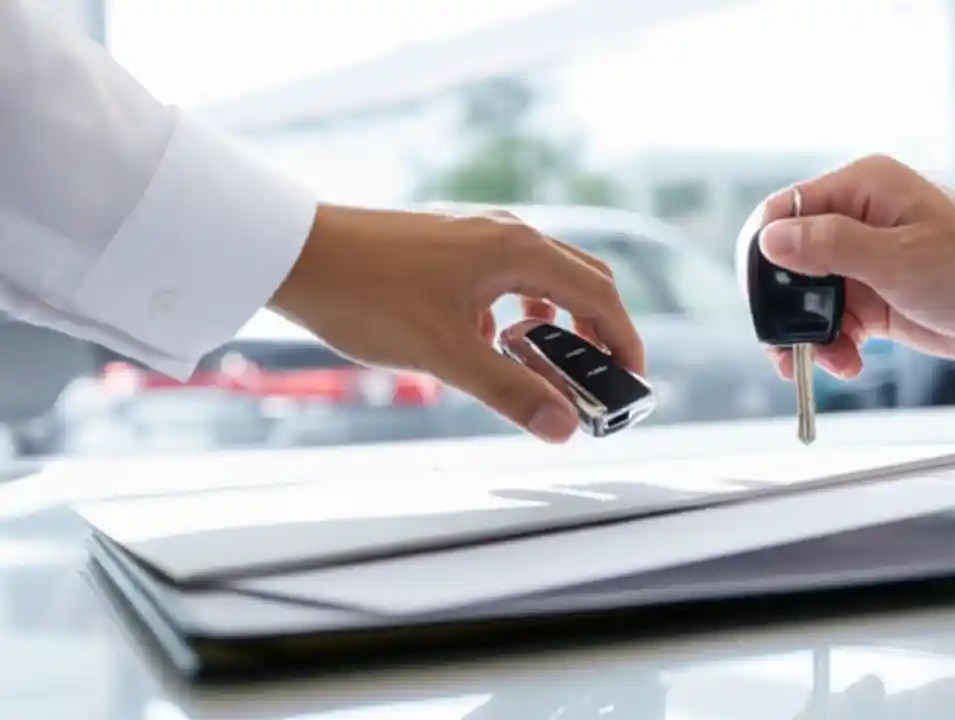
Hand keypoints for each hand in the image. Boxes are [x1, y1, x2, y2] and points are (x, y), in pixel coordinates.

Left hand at [268, 204, 644, 442]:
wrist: (295, 253)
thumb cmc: (367, 294)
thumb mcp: (445, 354)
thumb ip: (509, 391)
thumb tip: (563, 426)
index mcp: (519, 250)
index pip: (599, 295)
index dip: (624, 341)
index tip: (632, 381)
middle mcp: (507, 233)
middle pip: (581, 280)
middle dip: (595, 332)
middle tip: (597, 378)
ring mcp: (477, 234)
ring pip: (542, 279)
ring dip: (553, 323)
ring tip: (536, 366)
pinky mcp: (451, 245)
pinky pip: (505, 278)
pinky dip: (514, 313)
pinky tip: (482, 343)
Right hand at [754, 155, 954, 379]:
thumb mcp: (898, 259)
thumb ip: (830, 248)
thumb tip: (770, 241)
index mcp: (860, 190)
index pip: (783, 213)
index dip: (764, 257)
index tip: (765, 301)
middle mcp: (857, 221)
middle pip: (789, 261)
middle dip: (784, 308)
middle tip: (787, 348)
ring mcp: (867, 261)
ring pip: (809, 299)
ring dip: (809, 335)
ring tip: (826, 361)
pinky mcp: (879, 298)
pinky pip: (836, 323)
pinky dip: (834, 347)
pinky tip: (848, 364)